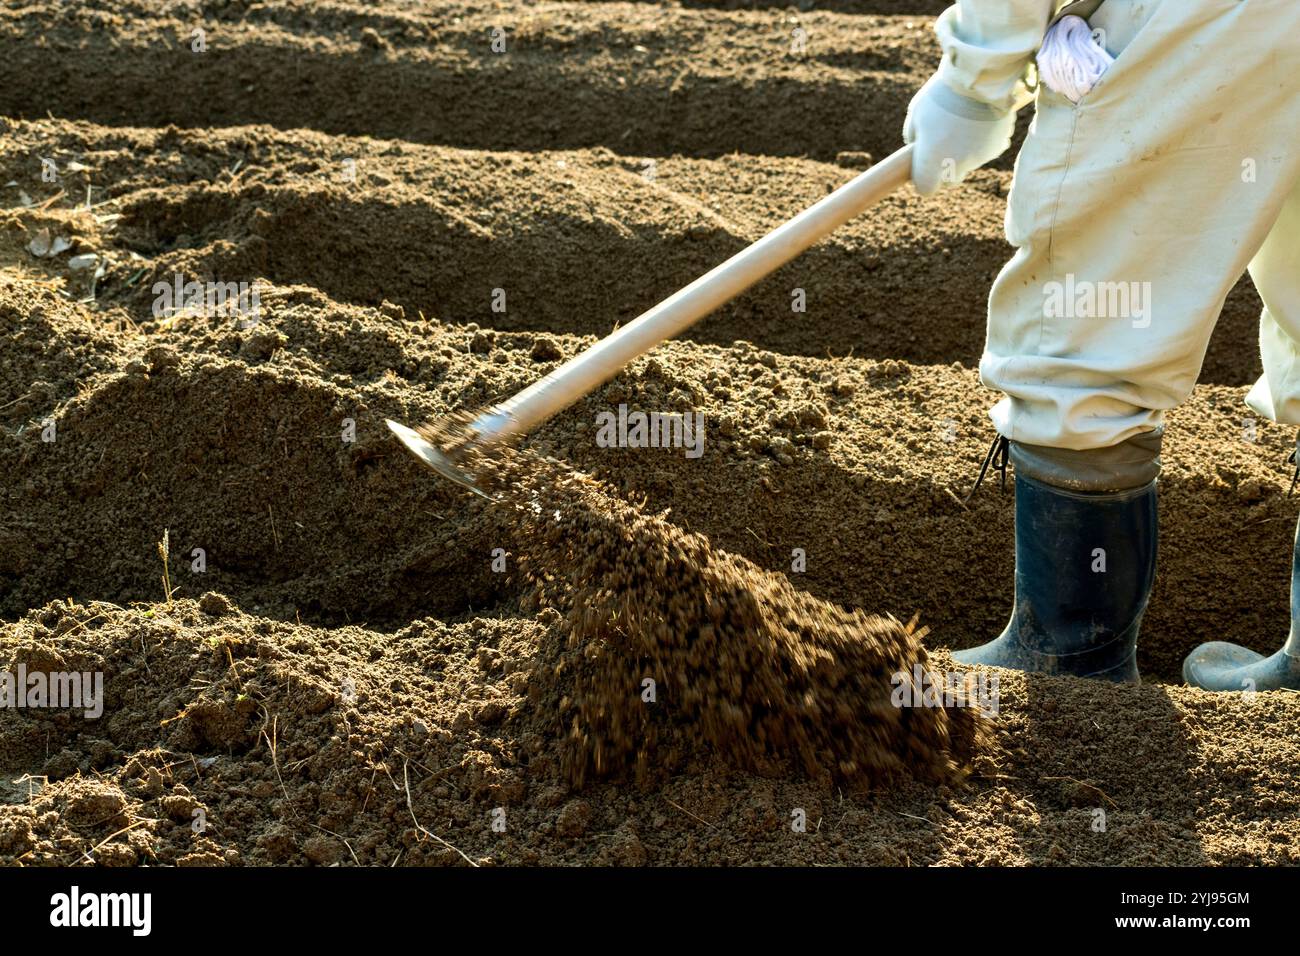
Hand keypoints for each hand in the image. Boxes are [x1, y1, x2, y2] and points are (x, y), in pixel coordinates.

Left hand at [902, 76, 1016, 195]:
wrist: (981, 79)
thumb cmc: (942, 94)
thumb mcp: (917, 112)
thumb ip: (914, 136)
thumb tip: (916, 147)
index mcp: (932, 160)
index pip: (926, 189)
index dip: (923, 180)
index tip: (923, 168)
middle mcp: (956, 165)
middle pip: (949, 180)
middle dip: (945, 169)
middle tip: (944, 144)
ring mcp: (978, 157)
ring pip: (968, 164)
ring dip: (964, 152)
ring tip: (963, 123)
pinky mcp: (997, 147)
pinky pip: (986, 151)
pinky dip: (982, 142)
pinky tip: (979, 121)